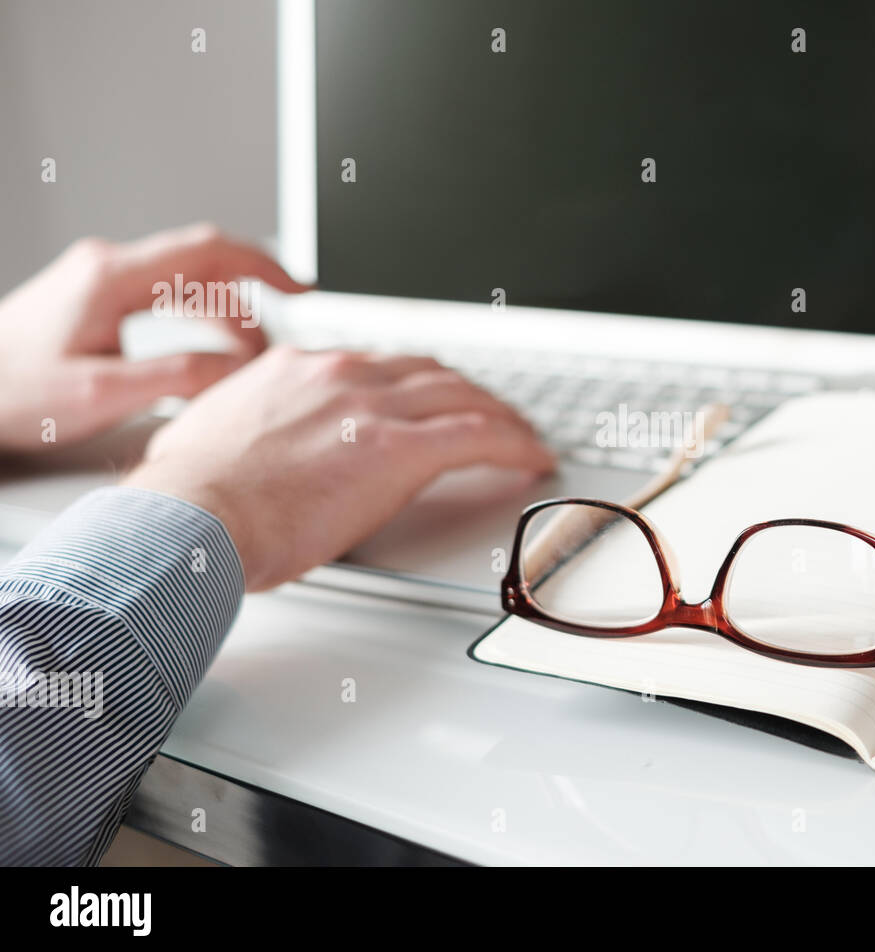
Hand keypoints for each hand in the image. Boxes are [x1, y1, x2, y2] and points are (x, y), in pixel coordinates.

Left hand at [0, 223, 309, 452]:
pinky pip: (166, 297)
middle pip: (204, 263)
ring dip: (225, 315)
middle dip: (251, 297)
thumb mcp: (102, 392)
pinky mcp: (97, 299)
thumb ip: (177, 376)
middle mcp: (107, 268)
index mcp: (111, 278)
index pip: (209, 251)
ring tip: (248, 357)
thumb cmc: (13, 393)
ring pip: (187, 283)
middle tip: (281, 333)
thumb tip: (237, 367)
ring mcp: (101, 280)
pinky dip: (199, 320)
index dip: (264, 267)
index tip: (300, 291)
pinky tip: (211, 352)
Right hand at [122, 346, 555, 590]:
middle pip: (432, 372)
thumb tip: (248, 448)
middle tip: (493, 414)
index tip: (435, 398)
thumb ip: (249, 430)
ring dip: (502, 416)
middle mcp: (342, 375)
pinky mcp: (400, 449)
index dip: (420, 382)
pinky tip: (534, 457)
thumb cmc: (194, 498)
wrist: (193, 518)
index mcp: (299, 369)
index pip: (381, 364)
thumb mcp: (215, 439)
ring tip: (525, 436)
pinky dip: (515, 443)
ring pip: (464, 397)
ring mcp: (374, 407)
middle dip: (469, 392)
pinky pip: (480, 435)